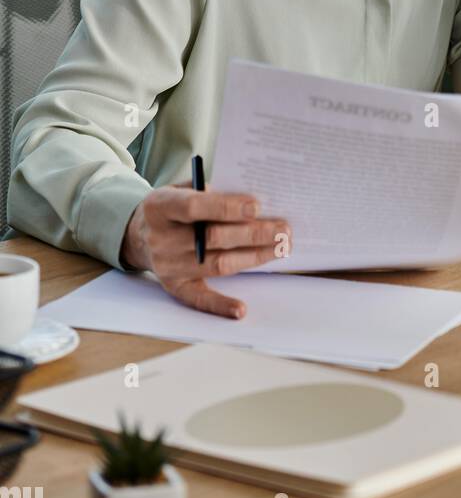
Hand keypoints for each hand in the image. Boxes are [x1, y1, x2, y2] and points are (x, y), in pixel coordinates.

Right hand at [120, 183, 291, 318]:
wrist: (139, 233)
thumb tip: (252, 203)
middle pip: (212, 239)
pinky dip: (221, 305)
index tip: (257, 206)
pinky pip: (199, 299)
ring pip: (217, 265)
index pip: (195, 207)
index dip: (227, 207)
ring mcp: (168, 267)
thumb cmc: (172, 206)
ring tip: (280, 247)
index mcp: (160, 207)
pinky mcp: (175, 287)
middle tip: (283, 229)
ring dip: (253, 257)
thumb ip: (210, 191)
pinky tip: (241, 309)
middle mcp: (161, 239)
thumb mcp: (182, 188)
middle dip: (253, 233)